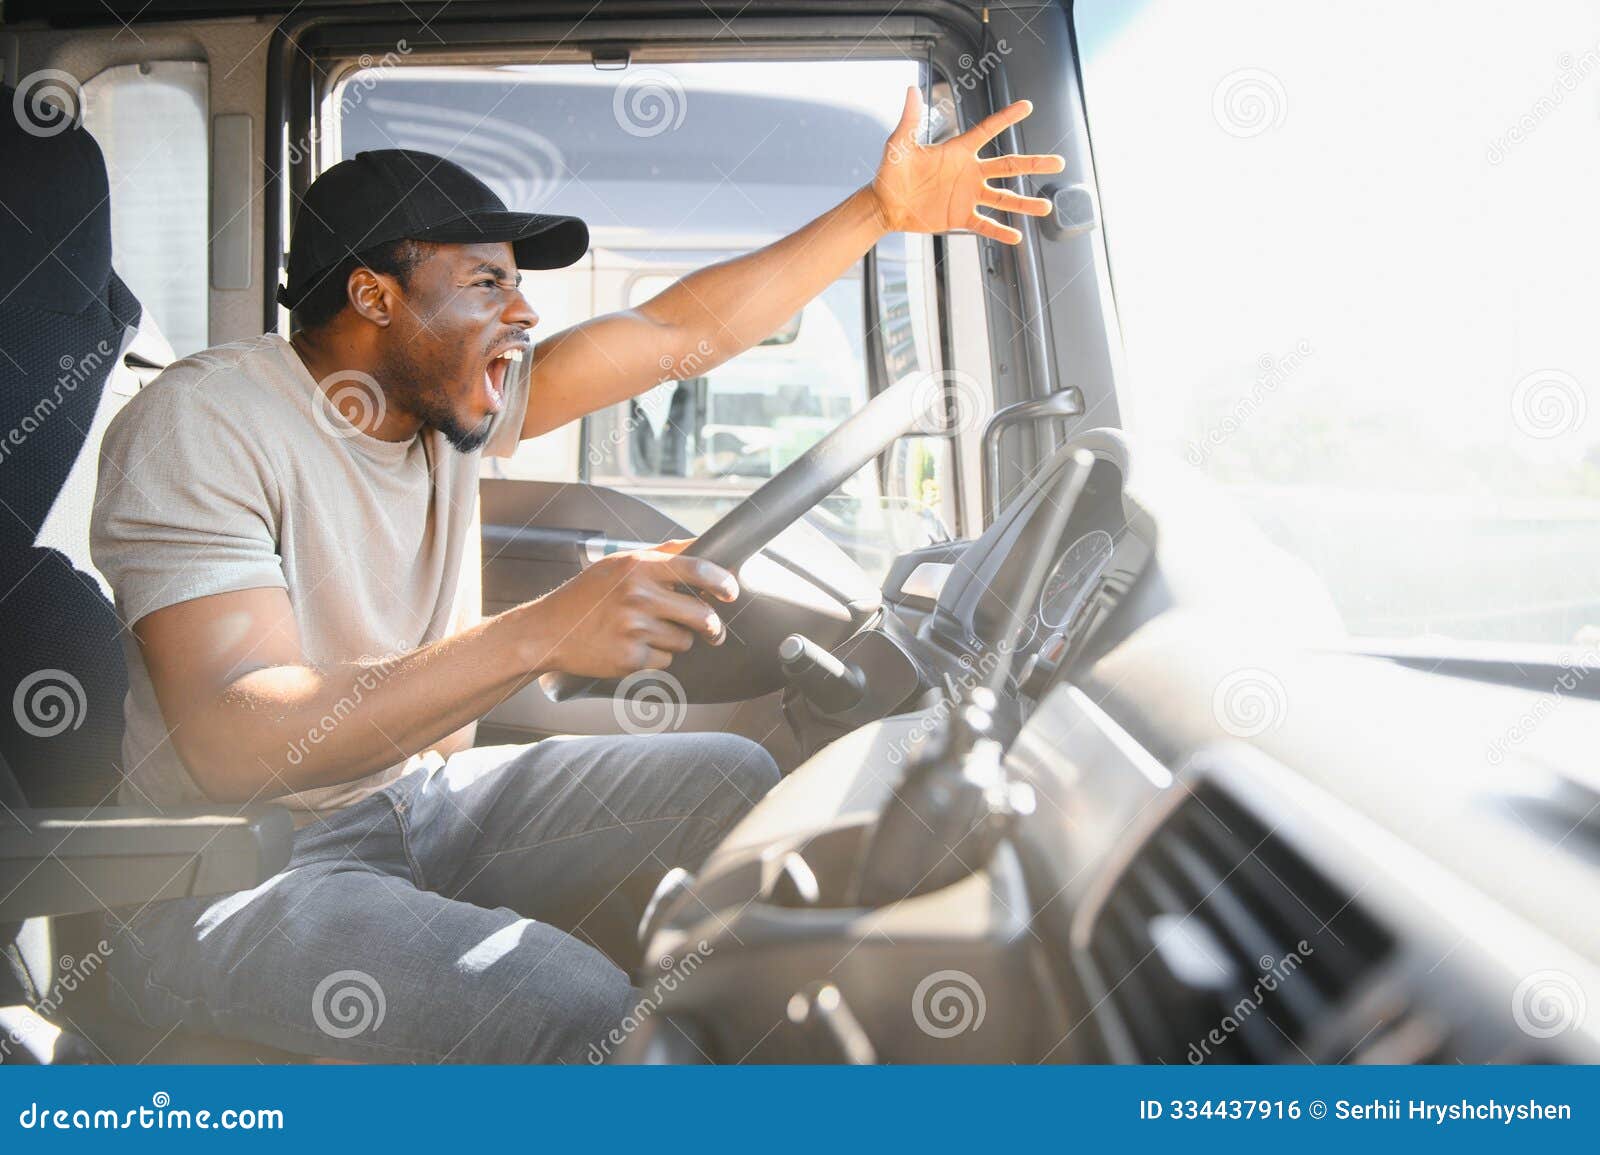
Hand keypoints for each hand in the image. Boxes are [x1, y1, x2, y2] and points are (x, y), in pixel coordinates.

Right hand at [531, 540, 738, 678]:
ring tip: (645, 631)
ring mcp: (634, 629)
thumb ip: (662, 554)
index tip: (731, 591)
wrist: (549, 631)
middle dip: (710, 625)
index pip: (697, 570)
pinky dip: (656, 658)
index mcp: (639, 568)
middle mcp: (638, 597)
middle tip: (710, 629)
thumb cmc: (586, 595)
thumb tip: (701, 545)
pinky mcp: (630, 658)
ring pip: (684, 641)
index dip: (722, 582)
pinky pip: (665, 661)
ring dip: (675, 640)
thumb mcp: (620, 564)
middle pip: (701, 616)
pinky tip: (633, 646)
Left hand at [870, 87, 1064, 243]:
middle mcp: (969, 173)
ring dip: (1025, 203)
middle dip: (1034, 164)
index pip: (988, 130)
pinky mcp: (960, 217)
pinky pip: (985, 224)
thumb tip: (911, 90)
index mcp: (959, 152)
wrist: (885, 205)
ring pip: (1003, 198)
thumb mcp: (900, 145)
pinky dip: (1000, 231)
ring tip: (1046, 207)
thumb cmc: (891, 172)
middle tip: (1058, 162)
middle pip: (1009, 166)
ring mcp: (968, 196)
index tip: (1027, 106)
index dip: (1007, 118)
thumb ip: (909, 120)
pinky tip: (1017, 235)